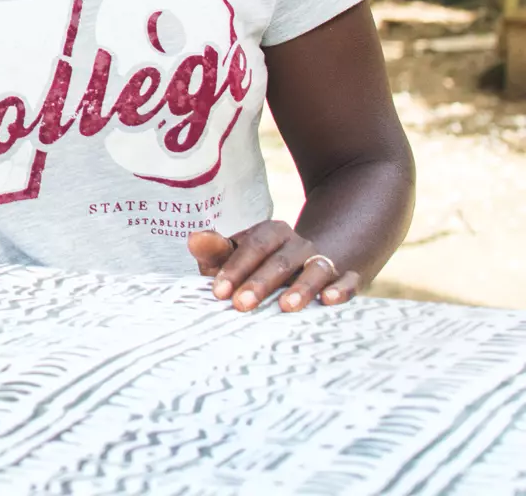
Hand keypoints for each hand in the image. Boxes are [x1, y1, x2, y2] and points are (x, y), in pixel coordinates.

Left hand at [188, 221, 360, 311]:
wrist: (312, 261)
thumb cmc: (261, 264)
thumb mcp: (237, 255)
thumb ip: (215, 251)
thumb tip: (194, 239)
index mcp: (270, 234)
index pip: (251, 247)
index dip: (234, 268)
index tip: (218, 292)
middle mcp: (298, 244)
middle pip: (279, 260)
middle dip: (260, 283)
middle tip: (242, 305)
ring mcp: (323, 259)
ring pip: (315, 268)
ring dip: (302, 286)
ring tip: (287, 307)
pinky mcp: (345, 277)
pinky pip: (347, 280)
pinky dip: (341, 288)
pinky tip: (329, 301)